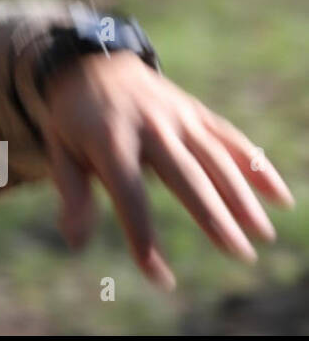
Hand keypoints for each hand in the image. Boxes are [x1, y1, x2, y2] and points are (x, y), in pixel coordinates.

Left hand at [43, 50, 294, 289]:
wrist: (92, 62)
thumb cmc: (73, 119)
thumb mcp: (60, 150)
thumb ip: (72, 193)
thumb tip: (75, 242)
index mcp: (109, 140)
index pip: (129, 196)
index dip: (143, 236)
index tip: (159, 277)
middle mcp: (149, 127)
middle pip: (186, 176)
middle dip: (214, 216)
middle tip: (239, 253)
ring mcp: (176, 116)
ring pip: (215, 158)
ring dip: (242, 196)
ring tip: (261, 234)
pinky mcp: (195, 112)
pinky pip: (230, 139)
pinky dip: (256, 166)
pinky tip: (280, 197)